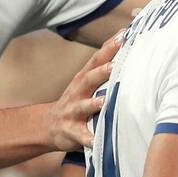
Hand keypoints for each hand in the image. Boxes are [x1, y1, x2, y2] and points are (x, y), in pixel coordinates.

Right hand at [47, 31, 121, 149]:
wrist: (49, 124)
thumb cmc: (77, 100)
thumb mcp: (87, 81)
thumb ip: (106, 67)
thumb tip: (129, 45)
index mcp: (84, 78)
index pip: (98, 58)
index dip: (110, 46)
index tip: (124, 35)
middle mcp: (78, 92)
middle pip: (89, 78)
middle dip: (102, 72)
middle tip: (116, 66)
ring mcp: (73, 111)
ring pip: (83, 106)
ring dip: (93, 104)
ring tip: (104, 102)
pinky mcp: (71, 131)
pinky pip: (82, 136)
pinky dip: (89, 139)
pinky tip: (96, 141)